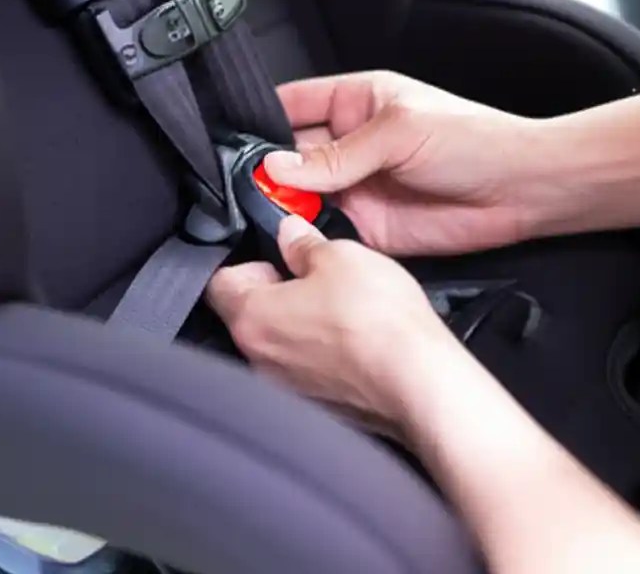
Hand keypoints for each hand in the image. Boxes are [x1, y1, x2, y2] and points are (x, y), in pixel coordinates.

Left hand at [206, 216, 452, 433]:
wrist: (419, 382)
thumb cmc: (378, 321)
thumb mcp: (340, 256)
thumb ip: (304, 243)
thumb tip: (290, 233)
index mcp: (251, 319)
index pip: (219, 283)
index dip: (246, 261)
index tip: (278, 255)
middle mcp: (258, 359)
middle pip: (248, 315)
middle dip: (276, 292)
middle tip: (315, 276)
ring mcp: (286, 388)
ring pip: (278, 344)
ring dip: (300, 324)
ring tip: (341, 309)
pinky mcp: (316, 406)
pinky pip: (305, 370)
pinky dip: (321, 354)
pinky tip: (353, 340)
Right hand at [268, 70, 550, 255]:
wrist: (521, 190)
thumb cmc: (475, 140)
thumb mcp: (399, 132)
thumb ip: (336, 155)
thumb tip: (280, 167)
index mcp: (354, 103)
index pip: (291, 104)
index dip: (260, 120)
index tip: (231, 140)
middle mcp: (348, 145)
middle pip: (287, 156)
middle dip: (265, 170)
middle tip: (243, 185)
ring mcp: (355, 187)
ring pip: (299, 197)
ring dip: (281, 206)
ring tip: (263, 211)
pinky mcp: (366, 227)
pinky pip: (323, 232)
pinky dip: (305, 237)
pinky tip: (291, 237)